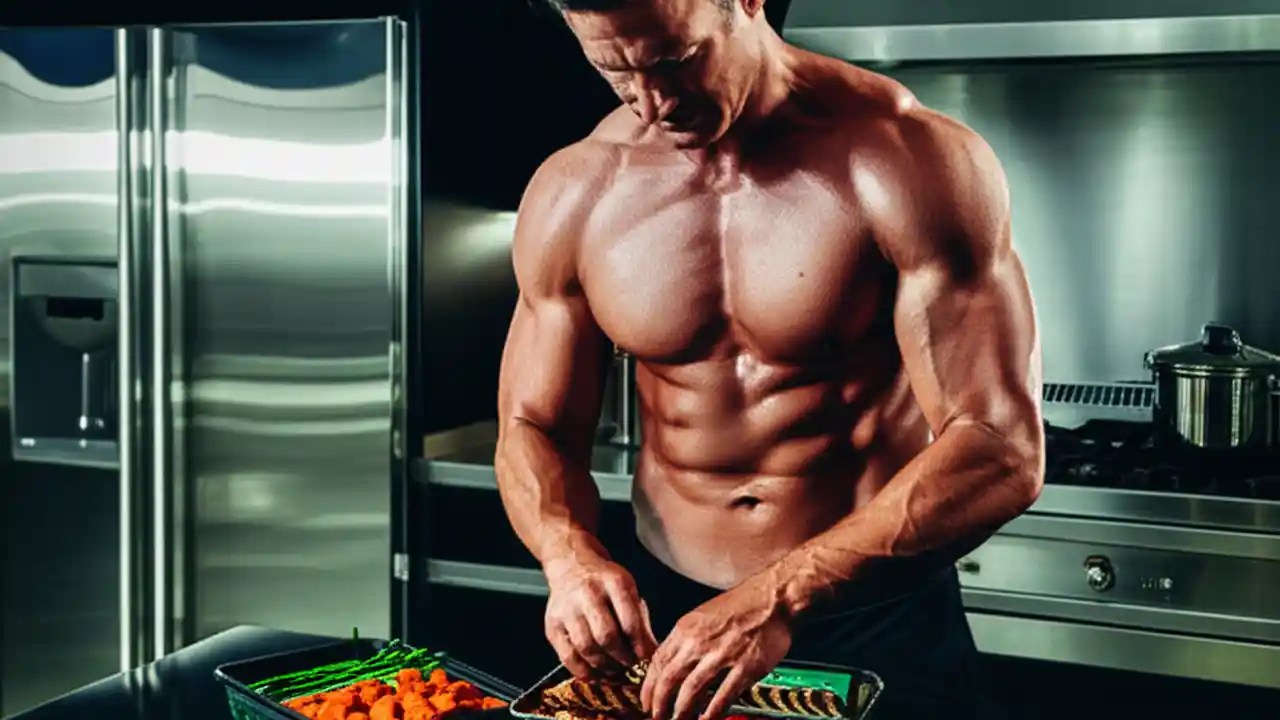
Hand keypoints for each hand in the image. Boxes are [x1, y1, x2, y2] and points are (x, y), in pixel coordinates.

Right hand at [543, 551, 657, 677]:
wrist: (571, 565)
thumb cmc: (605, 581)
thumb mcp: (628, 589)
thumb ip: (639, 620)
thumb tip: (650, 653)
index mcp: (613, 582)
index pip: (629, 620)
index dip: (640, 645)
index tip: (646, 657)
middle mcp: (588, 594)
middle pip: (606, 636)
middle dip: (623, 658)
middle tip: (631, 665)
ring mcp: (567, 610)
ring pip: (586, 649)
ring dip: (605, 667)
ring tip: (616, 670)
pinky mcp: (553, 625)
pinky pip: (568, 657)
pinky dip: (584, 671)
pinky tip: (596, 673)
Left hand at [641, 580, 792, 719]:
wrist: (773, 597)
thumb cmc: (741, 606)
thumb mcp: (703, 616)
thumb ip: (687, 640)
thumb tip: (673, 665)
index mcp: (686, 628)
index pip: (658, 662)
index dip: (650, 686)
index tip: (647, 701)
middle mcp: (699, 641)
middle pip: (669, 679)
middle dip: (659, 704)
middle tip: (657, 717)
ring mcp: (722, 654)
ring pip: (691, 690)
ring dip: (682, 712)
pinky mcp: (745, 666)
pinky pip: (723, 696)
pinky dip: (713, 712)